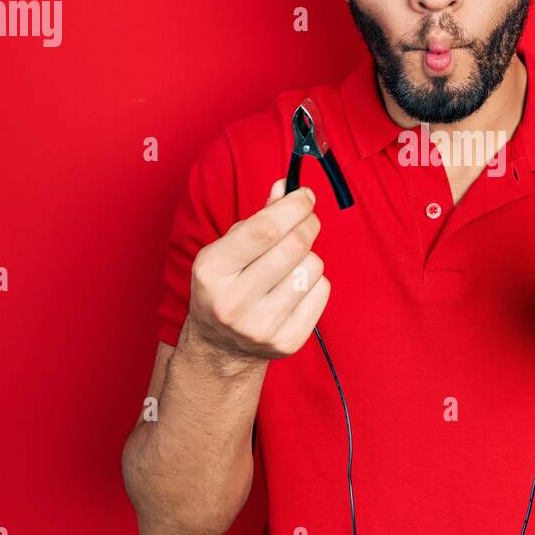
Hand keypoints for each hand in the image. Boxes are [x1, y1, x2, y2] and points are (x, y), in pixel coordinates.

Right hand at [187, 178, 329, 360]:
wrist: (221, 347)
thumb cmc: (226, 286)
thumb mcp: (227, 250)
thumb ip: (257, 218)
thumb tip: (286, 186)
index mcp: (212, 271)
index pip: (265, 229)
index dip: (293, 206)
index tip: (306, 195)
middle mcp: (234, 301)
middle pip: (294, 246)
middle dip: (308, 223)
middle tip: (308, 219)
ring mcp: (261, 326)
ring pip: (312, 267)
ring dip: (309, 256)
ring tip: (291, 265)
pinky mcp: (287, 342)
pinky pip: (322, 291)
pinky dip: (315, 281)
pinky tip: (295, 288)